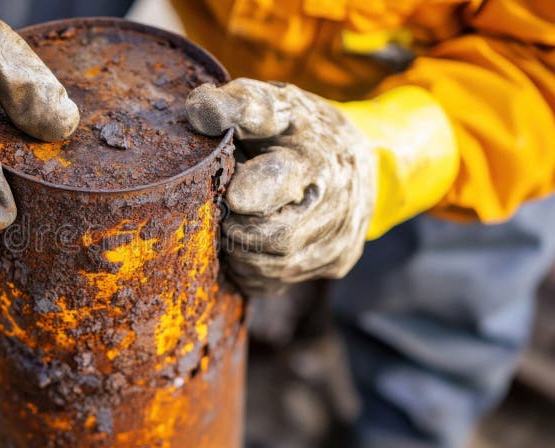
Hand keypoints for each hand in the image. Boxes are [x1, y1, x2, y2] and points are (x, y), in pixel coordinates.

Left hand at [186, 79, 374, 295]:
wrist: (362, 157)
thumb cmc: (302, 129)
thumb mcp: (275, 105)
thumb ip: (238, 105)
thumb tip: (199, 108)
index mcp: (314, 158)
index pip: (278, 182)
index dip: (251, 192)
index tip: (232, 197)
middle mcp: (335, 206)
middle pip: (267, 239)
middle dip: (235, 226)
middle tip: (226, 205)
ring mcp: (338, 241)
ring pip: (265, 268)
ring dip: (239, 249)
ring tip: (239, 219)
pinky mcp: (336, 264)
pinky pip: (273, 282)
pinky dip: (251, 267)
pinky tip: (252, 240)